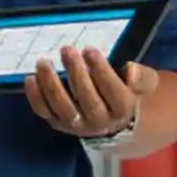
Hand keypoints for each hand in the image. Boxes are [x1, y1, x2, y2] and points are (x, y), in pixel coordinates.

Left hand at [24, 46, 158, 137]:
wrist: (116, 122)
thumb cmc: (130, 93)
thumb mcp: (146, 84)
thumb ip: (142, 77)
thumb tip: (131, 70)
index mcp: (123, 111)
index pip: (114, 93)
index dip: (102, 72)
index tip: (90, 50)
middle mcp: (100, 123)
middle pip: (88, 101)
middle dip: (76, 74)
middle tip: (68, 50)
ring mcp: (78, 126)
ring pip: (64, 109)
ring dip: (52, 85)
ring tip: (44, 62)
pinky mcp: (60, 124)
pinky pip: (46, 113)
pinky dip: (35, 98)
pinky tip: (30, 78)